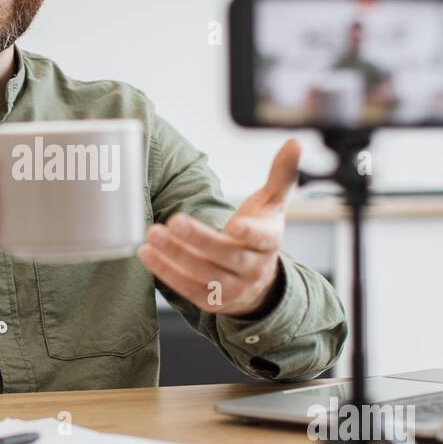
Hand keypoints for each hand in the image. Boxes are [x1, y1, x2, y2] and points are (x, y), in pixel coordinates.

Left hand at [136, 138, 300, 316]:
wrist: (258, 282)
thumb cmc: (260, 235)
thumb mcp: (272, 206)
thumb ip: (281, 175)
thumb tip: (294, 142)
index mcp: (269, 242)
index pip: (263, 238)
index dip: (251, 233)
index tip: (235, 225)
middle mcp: (253, 268)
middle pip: (226, 255)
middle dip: (199, 240)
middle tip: (174, 221)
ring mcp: (233, 288)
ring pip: (203, 273)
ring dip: (175, 255)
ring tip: (153, 234)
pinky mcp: (212, 301)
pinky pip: (187, 288)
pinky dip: (166, 272)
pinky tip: (147, 254)